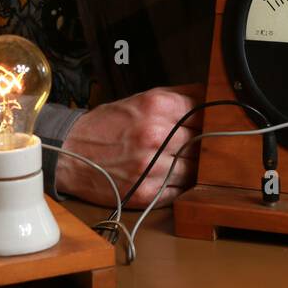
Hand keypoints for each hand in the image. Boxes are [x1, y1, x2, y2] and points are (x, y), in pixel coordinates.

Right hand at [55, 83, 205, 207]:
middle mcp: (156, 134)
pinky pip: (181, 189)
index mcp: (157, 106)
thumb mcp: (141, 99)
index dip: (213, 116)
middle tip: (204, 143)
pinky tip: (172, 176)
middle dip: (205, 142)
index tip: (216, 120)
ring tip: (185, 161)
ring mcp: (153, 165)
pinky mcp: (148, 191)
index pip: (205, 110)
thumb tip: (211, 96)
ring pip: (196, 168)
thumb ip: (177, 98)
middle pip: (204, 140)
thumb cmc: (107, 125)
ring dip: (195, 166)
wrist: (71, 152)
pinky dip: (182, 184)